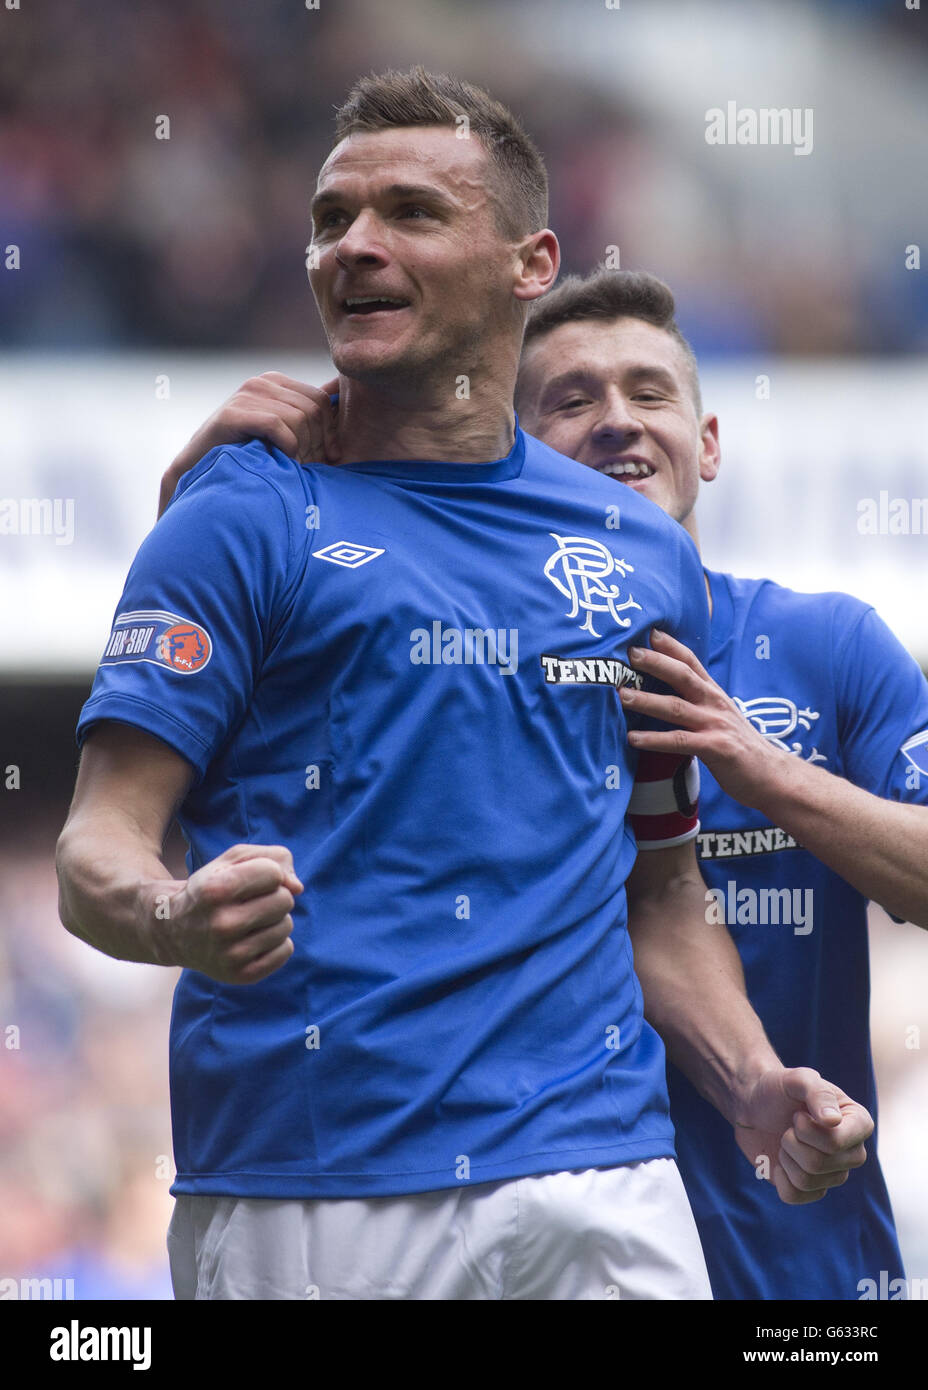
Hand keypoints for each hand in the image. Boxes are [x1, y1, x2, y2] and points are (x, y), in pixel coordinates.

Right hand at [151, 843, 302, 983]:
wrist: (174, 932)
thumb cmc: (210, 889)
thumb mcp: (231, 861)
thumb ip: (272, 857)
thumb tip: (298, 887)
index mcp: (215, 891)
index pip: (273, 873)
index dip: (267, 873)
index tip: (249, 880)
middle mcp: (221, 925)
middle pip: (284, 900)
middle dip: (274, 896)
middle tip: (250, 903)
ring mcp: (231, 955)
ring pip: (287, 926)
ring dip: (275, 920)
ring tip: (250, 921)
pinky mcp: (241, 976)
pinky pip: (285, 951)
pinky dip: (276, 943)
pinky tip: (254, 939)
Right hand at [158, 372, 339, 516]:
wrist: (199, 471)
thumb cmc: (247, 455)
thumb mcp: (284, 432)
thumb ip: (310, 415)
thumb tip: (341, 392)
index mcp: (276, 382)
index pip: (320, 399)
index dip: (329, 432)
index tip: (327, 458)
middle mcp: (261, 382)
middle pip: (313, 409)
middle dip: (317, 443)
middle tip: (309, 467)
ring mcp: (245, 395)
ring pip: (298, 418)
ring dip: (301, 449)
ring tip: (293, 468)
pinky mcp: (232, 414)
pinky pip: (277, 425)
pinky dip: (287, 448)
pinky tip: (281, 461)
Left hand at [620, 628, 788, 804]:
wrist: (771, 775)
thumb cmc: (740, 746)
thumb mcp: (720, 716)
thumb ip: (698, 702)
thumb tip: (669, 693)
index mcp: (714, 694)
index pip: (692, 662)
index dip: (672, 646)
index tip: (650, 632)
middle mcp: (714, 704)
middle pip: (683, 676)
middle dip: (656, 663)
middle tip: (630, 653)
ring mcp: (715, 725)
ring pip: (676, 707)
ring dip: (647, 700)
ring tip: (622, 695)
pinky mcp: (715, 748)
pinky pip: (679, 741)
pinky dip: (655, 740)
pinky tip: (633, 739)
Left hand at [734, 1066, 871, 1203]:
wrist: (755, 1104)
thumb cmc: (779, 1088)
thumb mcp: (797, 1079)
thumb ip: (817, 1093)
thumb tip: (833, 1121)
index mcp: (859, 1123)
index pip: (835, 1143)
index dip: (806, 1130)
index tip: (797, 1113)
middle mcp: (853, 1151)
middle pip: (820, 1164)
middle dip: (792, 1142)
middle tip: (789, 1126)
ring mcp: (834, 1172)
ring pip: (806, 1181)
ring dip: (786, 1156)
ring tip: (786, 1139)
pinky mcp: (813, 1188)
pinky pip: (795, 1196)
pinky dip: (780, 1177)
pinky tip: (781, 1161)